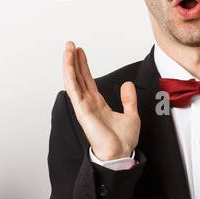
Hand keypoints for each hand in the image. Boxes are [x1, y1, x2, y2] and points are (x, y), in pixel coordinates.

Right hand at [62, 41, 139, 159]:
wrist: (121, 154)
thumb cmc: (123, 141)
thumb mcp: (131, 115)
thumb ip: (128, 100)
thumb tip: (127, 84)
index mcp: (97, 104)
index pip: (87, 80)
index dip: (83, 66)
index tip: (81, 52)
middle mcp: (88, 104)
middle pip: (78, 77)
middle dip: (74, 61)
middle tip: (70, 44)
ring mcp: (83, 107)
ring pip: (73, 81)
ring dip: (69, 64)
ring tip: (68, 49)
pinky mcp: (82, 111)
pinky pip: (74, 91)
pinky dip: (71, 77)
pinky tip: (69, 65)